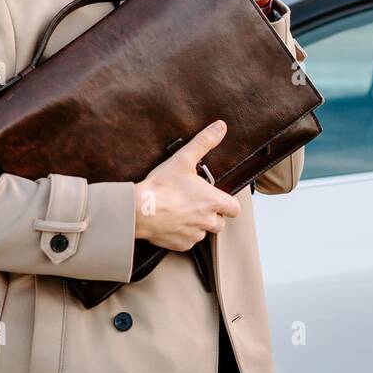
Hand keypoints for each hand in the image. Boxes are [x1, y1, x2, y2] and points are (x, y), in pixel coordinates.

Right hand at [132, 120, 240, 250]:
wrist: (138, 210)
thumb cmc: (161, 186)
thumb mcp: (183, 159)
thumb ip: (204, 142)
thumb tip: (220, 127)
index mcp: (213, 201)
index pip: (235, 209)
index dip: (228, 204)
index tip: (218, 198)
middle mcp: (207, 221)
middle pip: (220, 223)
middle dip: (211, 215)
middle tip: (196, 203)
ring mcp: (193, 235)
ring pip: (203, 233)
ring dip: (197, 225)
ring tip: (181, 212)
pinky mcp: (180, 245)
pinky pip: (187, 242)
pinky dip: (182, 235)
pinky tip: (171, 222)